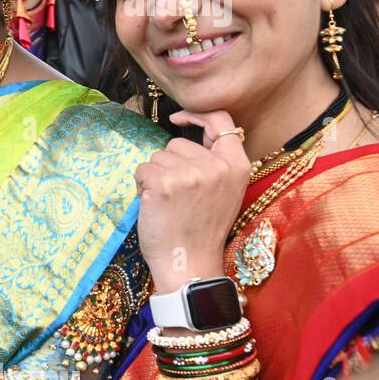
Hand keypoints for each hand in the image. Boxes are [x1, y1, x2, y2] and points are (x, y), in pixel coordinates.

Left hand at [134, 110, 250, 292]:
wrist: (190, 263)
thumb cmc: (201, 229)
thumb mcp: (225, 191)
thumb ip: (215, 163)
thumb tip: (188, 133)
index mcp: (237, 165)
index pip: (221, 120)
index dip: (196, 115)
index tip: (177, 119)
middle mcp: (216, 165)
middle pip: (177, 143)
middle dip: (170, 164)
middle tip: (177, 196)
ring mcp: (190, 173)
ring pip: (156, 157)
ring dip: (155, 176)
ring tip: (167, 204)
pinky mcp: (163, 183)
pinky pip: (141, 170)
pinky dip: (141, 186)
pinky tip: (154, 206)